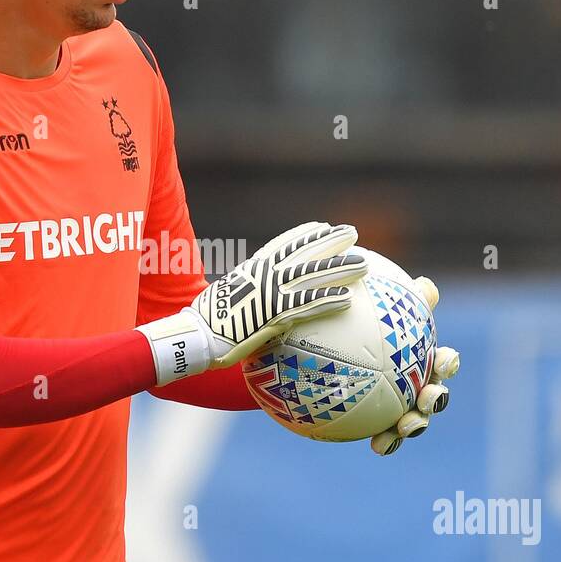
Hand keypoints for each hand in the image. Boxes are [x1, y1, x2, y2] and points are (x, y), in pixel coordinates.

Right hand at [137, 222, 367, 384]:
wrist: (197, 335)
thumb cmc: (207, 325)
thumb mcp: (226, 302)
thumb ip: (246, 299)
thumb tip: (254, 307)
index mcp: (252, 268)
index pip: (283, 244)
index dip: (304, 234)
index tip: (321, 226)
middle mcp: (263, 274)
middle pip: (304, 252)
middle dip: (330, 241)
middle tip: (352, 233)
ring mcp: (269, 292)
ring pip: (312, 275)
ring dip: (339, 268)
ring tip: (363, 264)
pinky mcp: (273, 313)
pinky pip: (307, 305)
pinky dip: (328, 300)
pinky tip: (348, 299)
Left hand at [370, 274, 459, 455]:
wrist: (330, 354)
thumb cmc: (357, 329)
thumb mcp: (377, 312)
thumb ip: (401, 301)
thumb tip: (426, 285)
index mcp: (421, 358)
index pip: (442, 359)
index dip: (447, 361)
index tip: (442, 359)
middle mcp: (418, 384)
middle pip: (436, 393)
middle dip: (437, 398)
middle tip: (427, 398)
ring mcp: (402, 407)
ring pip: (418, 420)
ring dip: (417, 425)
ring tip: (404, 427)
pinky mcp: (383, 425)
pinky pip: (389, 436)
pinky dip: (389, 442)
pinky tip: (377, 446)